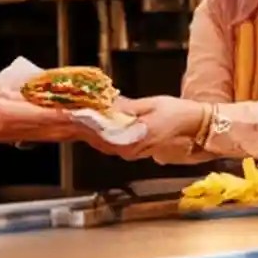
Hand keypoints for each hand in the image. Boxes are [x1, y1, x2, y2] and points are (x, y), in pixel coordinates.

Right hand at [0, 78, 78, 141]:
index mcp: (2, 115)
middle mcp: (6, 130)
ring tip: (80, 126)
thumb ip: (10, 91)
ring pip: (41, 136)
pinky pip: (30, 136)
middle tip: (90, 122)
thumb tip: (32, 92)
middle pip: (46, 131)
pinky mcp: (0, 137)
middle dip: (70, 128)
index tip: (82, 113)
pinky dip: (46, 132)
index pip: (41, 117)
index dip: (64, 116)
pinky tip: (55, 128)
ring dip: (61, 132)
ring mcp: (3, 136)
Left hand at [82, 96, 205, 161]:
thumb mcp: (150, 104)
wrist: (191, 125)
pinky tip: (90, 124)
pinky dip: (98, 134)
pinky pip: (109, 144)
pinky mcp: (131, 151)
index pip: (102, 133)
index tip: (71, 113)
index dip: (85, 123)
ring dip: (88, 131)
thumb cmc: (175, 112)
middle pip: (98, 139)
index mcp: (135, 138)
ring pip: (101, 143)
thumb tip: (107, 104)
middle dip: (82, 127)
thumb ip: (126, 107)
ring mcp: (130, 152)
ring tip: (74, 117)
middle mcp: (130, 150)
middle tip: (67, 113)